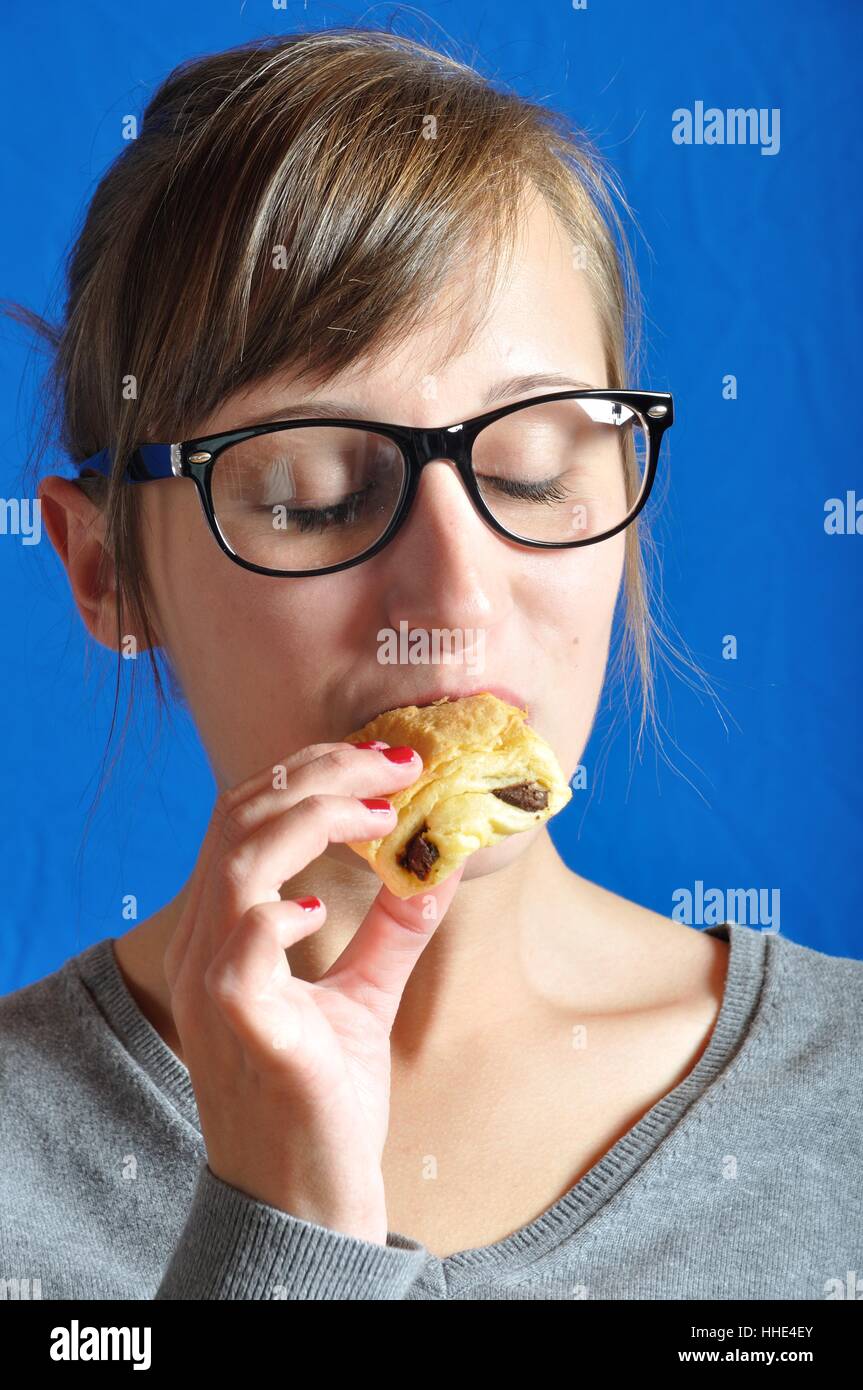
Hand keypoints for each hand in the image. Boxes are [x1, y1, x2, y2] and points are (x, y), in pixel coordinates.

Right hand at [162, 740, 462, 1244]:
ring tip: (380, 812)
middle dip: (320, 775)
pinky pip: (239, 949)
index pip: (247, 818)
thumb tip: (436, 861)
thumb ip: (393, 930)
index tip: (386, 761)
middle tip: (397, 763)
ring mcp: (213, 986)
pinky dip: (278, 911)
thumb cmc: (322, 1100)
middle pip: (240, 819)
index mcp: (224, 933)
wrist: (305, 1201)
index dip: (313, 774)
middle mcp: (205, 948)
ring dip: (312, 819)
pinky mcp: (240, 1026)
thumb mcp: (364, 998)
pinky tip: (320, 906)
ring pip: (237, 862)